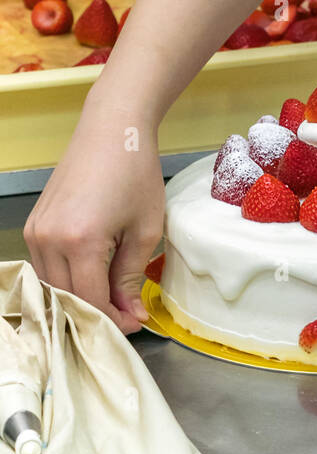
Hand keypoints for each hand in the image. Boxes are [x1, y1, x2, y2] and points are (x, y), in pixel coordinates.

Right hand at [24, 98, 164, 334]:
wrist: (112, 130)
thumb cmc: (136, 173)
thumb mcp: (144, 229)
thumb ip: (131, 276)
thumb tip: (129, 314)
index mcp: (80, 241)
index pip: (91, 300)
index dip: (114, 319)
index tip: (136, 324)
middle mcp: (48, 239)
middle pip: (67, 298)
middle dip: (97, 312)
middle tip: (126, 314)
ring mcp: (35, 231)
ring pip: (52, 285)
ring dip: (80, 297)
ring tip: (112, 296)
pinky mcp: (33, 224)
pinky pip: (45, 265)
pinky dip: (66, 277)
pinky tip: (91, 276)